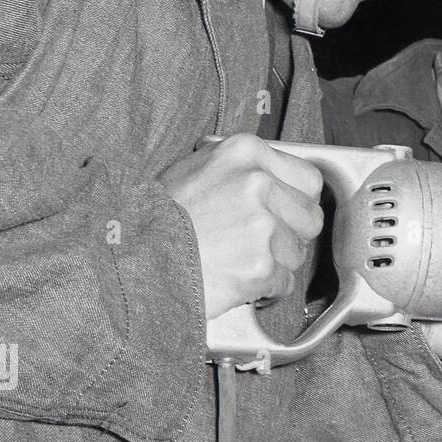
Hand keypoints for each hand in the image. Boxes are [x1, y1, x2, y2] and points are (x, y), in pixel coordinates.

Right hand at [159, 133, 322, 318]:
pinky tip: (236, 281)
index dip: (298, 202)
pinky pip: (284, 283)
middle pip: (310, 218)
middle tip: (259, 244)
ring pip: (297, 253)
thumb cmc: (157, 216)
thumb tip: (271, 175)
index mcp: (245, 153)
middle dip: (291, 235)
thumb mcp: (194, 169)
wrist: (131, 258)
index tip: (287, 214)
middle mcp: (258, 184)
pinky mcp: (260, 265)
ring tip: (237, 262)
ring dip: (274, 264)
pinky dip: (265, 289)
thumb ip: (239, 168)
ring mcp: (261, 226)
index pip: (309, 179)